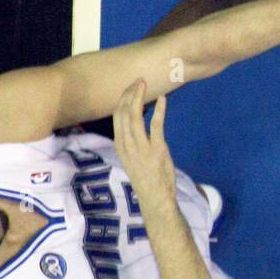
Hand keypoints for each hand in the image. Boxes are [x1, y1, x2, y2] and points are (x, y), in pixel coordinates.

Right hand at [112, 81, 178, 215]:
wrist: (154, 197)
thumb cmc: (145, 177)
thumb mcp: (131, 157)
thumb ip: (131, 140)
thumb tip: (134, 122)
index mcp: (119, 145)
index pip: (116, 116)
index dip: (122, 100)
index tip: (129, 88)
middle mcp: (126, 144)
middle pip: (122, 112)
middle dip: (128, 93)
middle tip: (137, 81)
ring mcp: (141, 147)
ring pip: (134, 116)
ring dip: (139, 97)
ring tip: (144, 84)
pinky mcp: (156, 149)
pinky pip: (156, 124)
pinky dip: (159, 109)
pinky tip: (163, 99)